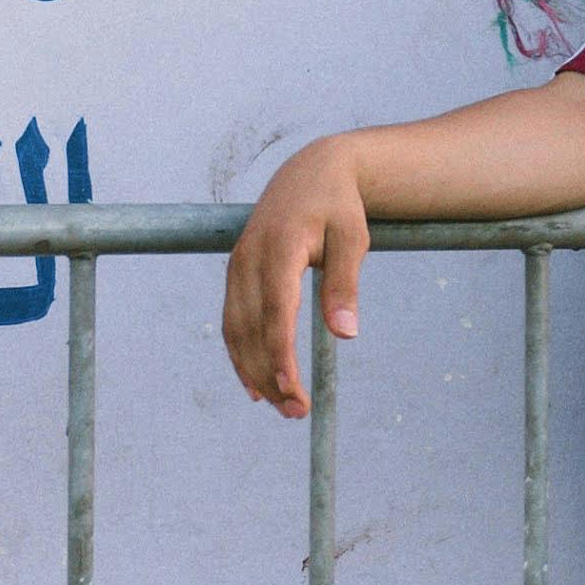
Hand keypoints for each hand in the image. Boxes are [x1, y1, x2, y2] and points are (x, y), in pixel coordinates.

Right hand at [222, 140, 368, 419]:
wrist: (310, 171)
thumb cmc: (338, 207)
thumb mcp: (353, 238)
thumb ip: (346, 284)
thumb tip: (346, 334)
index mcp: (279, 248)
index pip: (276, 311)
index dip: (280, 353)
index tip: (291, 388)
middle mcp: (248, 260)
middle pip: (252, 329)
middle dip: (271, 375)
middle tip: (297, 413)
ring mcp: (236, 267)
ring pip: (236, 331)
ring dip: (255, 373)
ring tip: (282, 407)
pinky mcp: (235, 274)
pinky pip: (231, 323)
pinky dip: (240, 356)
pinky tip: (256, 386)